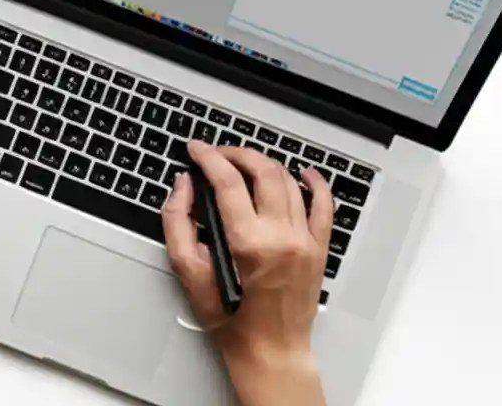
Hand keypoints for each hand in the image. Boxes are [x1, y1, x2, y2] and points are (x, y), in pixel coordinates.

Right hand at [161, 140, 332, 405]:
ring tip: (245, 162)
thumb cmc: (232, 322)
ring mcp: (305, 241)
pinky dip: (315, 183)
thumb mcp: (189, 275)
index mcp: (249, 243)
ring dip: (265, 164)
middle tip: (217, 153)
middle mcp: (283, 236)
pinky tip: (304, 173)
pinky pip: (324, 205)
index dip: (208, 157)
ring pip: (289, 181)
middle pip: (262, 171)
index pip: (227, 181)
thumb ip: (178, 225)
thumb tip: (182, 188)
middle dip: (236, 153)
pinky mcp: (319, 249)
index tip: (197, 149)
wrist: (270, 352)